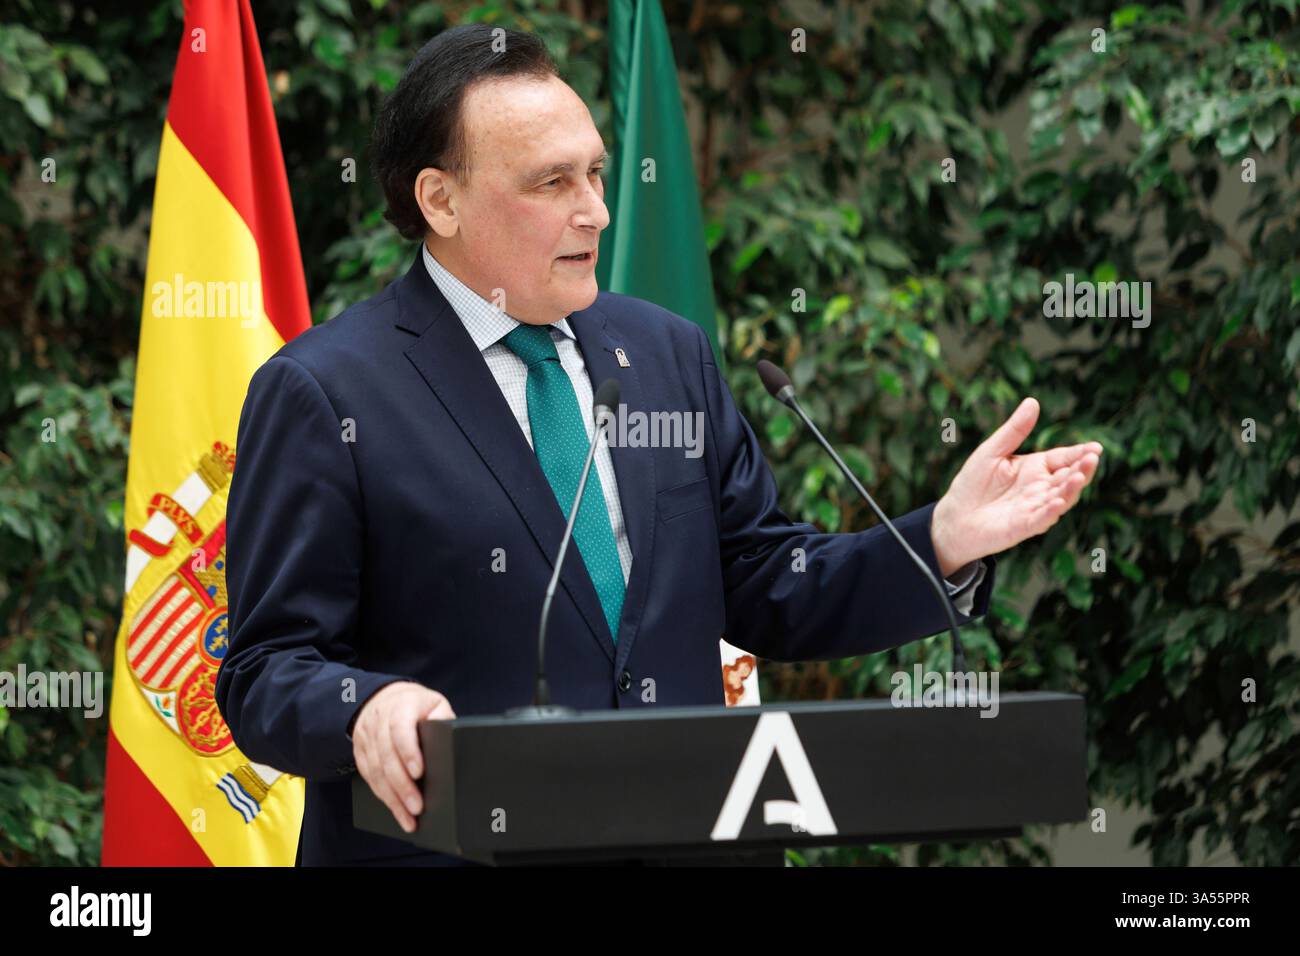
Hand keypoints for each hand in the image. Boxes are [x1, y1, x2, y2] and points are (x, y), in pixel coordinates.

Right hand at [351, 681, 455, 833]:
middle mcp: (379, 720)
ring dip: (392, 798)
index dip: (408, 751)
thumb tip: (451, 746)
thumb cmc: (417, 706)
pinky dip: (383, 797)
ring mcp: (366, 737)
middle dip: (402, 785)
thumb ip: (442, 721)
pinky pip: (369, 778)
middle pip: (387, 756)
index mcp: (401, 705)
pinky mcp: (359, 752)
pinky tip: (396, 811)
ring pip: (375, 771)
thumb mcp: (434, 704)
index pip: (400, 728)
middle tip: (418, 807)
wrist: (383, 699)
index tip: (419, 773)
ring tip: (409, 818)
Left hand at [931, 397, 1101, 574]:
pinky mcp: (1024, 526)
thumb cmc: (973, 483)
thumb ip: (1014, 431)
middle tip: (1092, 458)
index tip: (1095, 448)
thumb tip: (1033, 401)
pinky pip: (1042, 519)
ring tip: (1078, 477)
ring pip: (1061, 498)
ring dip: (1071, 489)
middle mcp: (1041, 488)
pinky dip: (1051, 511)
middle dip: (1082, 469)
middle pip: (1068, 478)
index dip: (1080, 453)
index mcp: (1036, 468)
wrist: (954, 517)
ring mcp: (1035, 508)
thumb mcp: (992, 451)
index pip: (1064, 458)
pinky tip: (1058, 502)